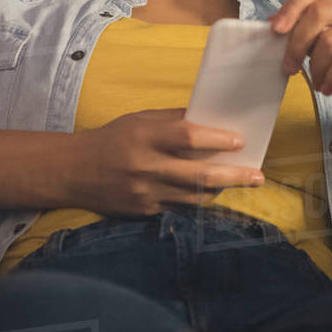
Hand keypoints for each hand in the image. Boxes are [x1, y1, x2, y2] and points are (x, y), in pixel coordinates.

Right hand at [65, 108, 264, 215]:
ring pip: (194, 196)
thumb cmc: (112, 138)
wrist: (74, 171)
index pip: (187, 137)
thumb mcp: (139, 120)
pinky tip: (214, 192)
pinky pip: (180, 207)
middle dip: (234, 175)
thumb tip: (210, 119)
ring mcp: (145, 193)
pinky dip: (199, 199)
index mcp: (144, 137)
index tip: (240, 140)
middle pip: (199, 174)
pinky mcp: (144, 212)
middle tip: (258, 175)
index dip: (217, 139)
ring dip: (222, 189)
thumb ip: (173, 120)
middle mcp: (145, 167)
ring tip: (243, 182)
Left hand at [270, 0, 331, 105]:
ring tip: (317, 83)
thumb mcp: (331, 45)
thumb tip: (273, 23)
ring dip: (318, 67)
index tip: (275, 31)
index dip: (292, 5)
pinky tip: (329, 88)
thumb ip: (309, 31)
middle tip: (289, 68)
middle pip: (319, 11)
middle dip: (297, 43)